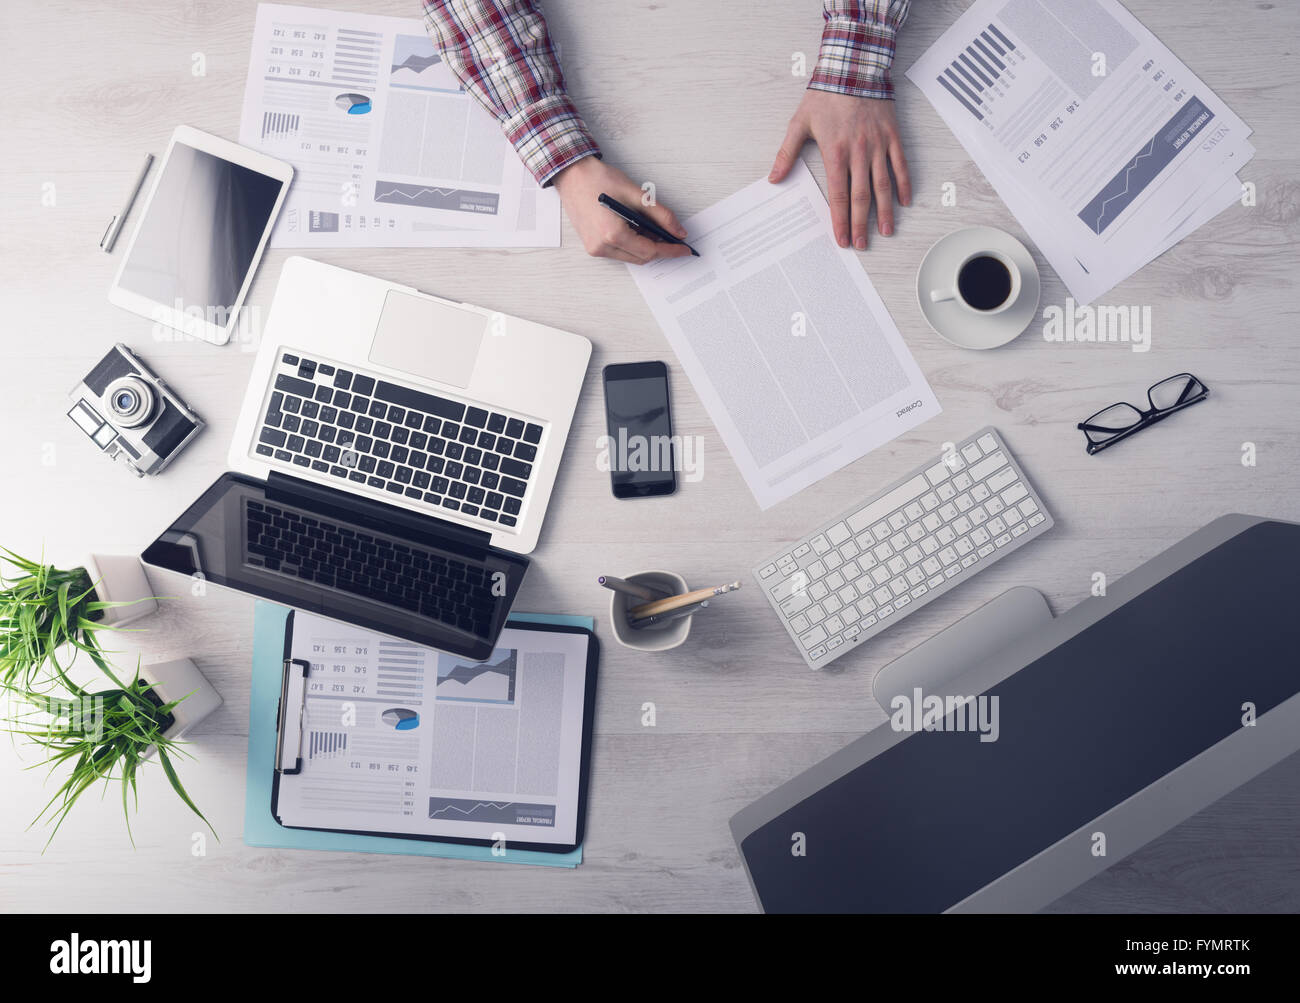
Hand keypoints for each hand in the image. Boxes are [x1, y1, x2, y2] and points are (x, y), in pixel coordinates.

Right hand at [552, 156, 692, 263]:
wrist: (572, 175)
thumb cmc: (598, 180)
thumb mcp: (636, 194)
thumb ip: (661, 215)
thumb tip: (678, 231)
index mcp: (612, 234)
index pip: (650, 251)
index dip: (670, 250)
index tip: (684, 249)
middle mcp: (602, 247)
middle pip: (641, 258)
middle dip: (660, 249)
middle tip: (674, 238)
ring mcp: (595, 248)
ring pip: (631, 257)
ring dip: (646, 247)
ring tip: (655, 230)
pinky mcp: (592, 246)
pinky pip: (619, 252)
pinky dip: (633, 244)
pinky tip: (638, 230)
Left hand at [769, 90, 911, 249]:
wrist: (853, 67)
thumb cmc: (825, 95)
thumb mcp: (799, 123)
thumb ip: (787, 153)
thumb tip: (774, 178)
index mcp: (836, 153)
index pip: (838, 196)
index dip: (840, 220)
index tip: (842, 239)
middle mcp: (859, 153)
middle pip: (861, 197)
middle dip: (860, 224)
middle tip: (861, 244)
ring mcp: (878, 145)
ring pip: (883, 185)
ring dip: (884, 211)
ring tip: (885, 231)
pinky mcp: (892, 136)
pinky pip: (900, 165)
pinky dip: (904, 184)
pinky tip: (904, 202)